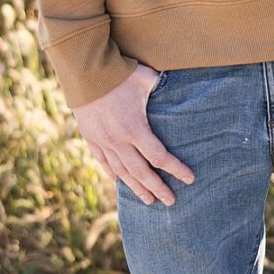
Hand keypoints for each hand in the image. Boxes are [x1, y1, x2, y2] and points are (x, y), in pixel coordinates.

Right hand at [73, 64, 195, 205]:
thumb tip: (181, 83)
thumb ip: (164, 86)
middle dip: (157, 188)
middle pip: (141, 172)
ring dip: (136, 187)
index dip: (176, 170)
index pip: (159, 157)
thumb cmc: (120, 74)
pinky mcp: (90, 137)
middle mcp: (118, 140)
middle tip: (171, 201)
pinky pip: (103, 161)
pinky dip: (113, 173)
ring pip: (122, 172)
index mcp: (135, 128)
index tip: (189, 179)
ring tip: (149, 200)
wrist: (85, 72)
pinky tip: (120, 182)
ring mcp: (103, 141)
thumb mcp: (147, 79)